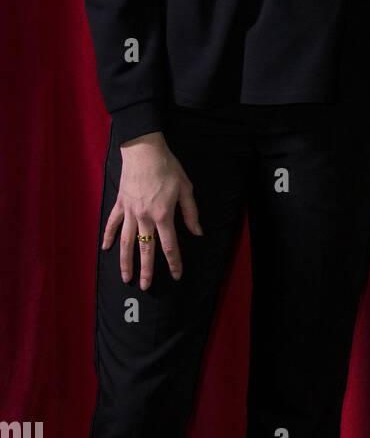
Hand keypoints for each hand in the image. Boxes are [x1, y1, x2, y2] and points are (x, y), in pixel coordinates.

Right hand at [102, 133, 203, 287]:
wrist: (143, 150)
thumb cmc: (167, 167)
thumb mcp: (185, 187)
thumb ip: (190, 212)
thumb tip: (197, 232)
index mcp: (163, 215)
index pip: (170, 245)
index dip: (174, 262)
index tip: (176, 275)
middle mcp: (145, 218)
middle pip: (146, 249)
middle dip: (146, 270)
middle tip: (145, 287)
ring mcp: (130, 212)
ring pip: (126, 242)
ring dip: (125, 261)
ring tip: (125, 277)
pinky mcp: (120, 204)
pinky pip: (112, 223)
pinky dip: (107, 236)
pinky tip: (105, 249)